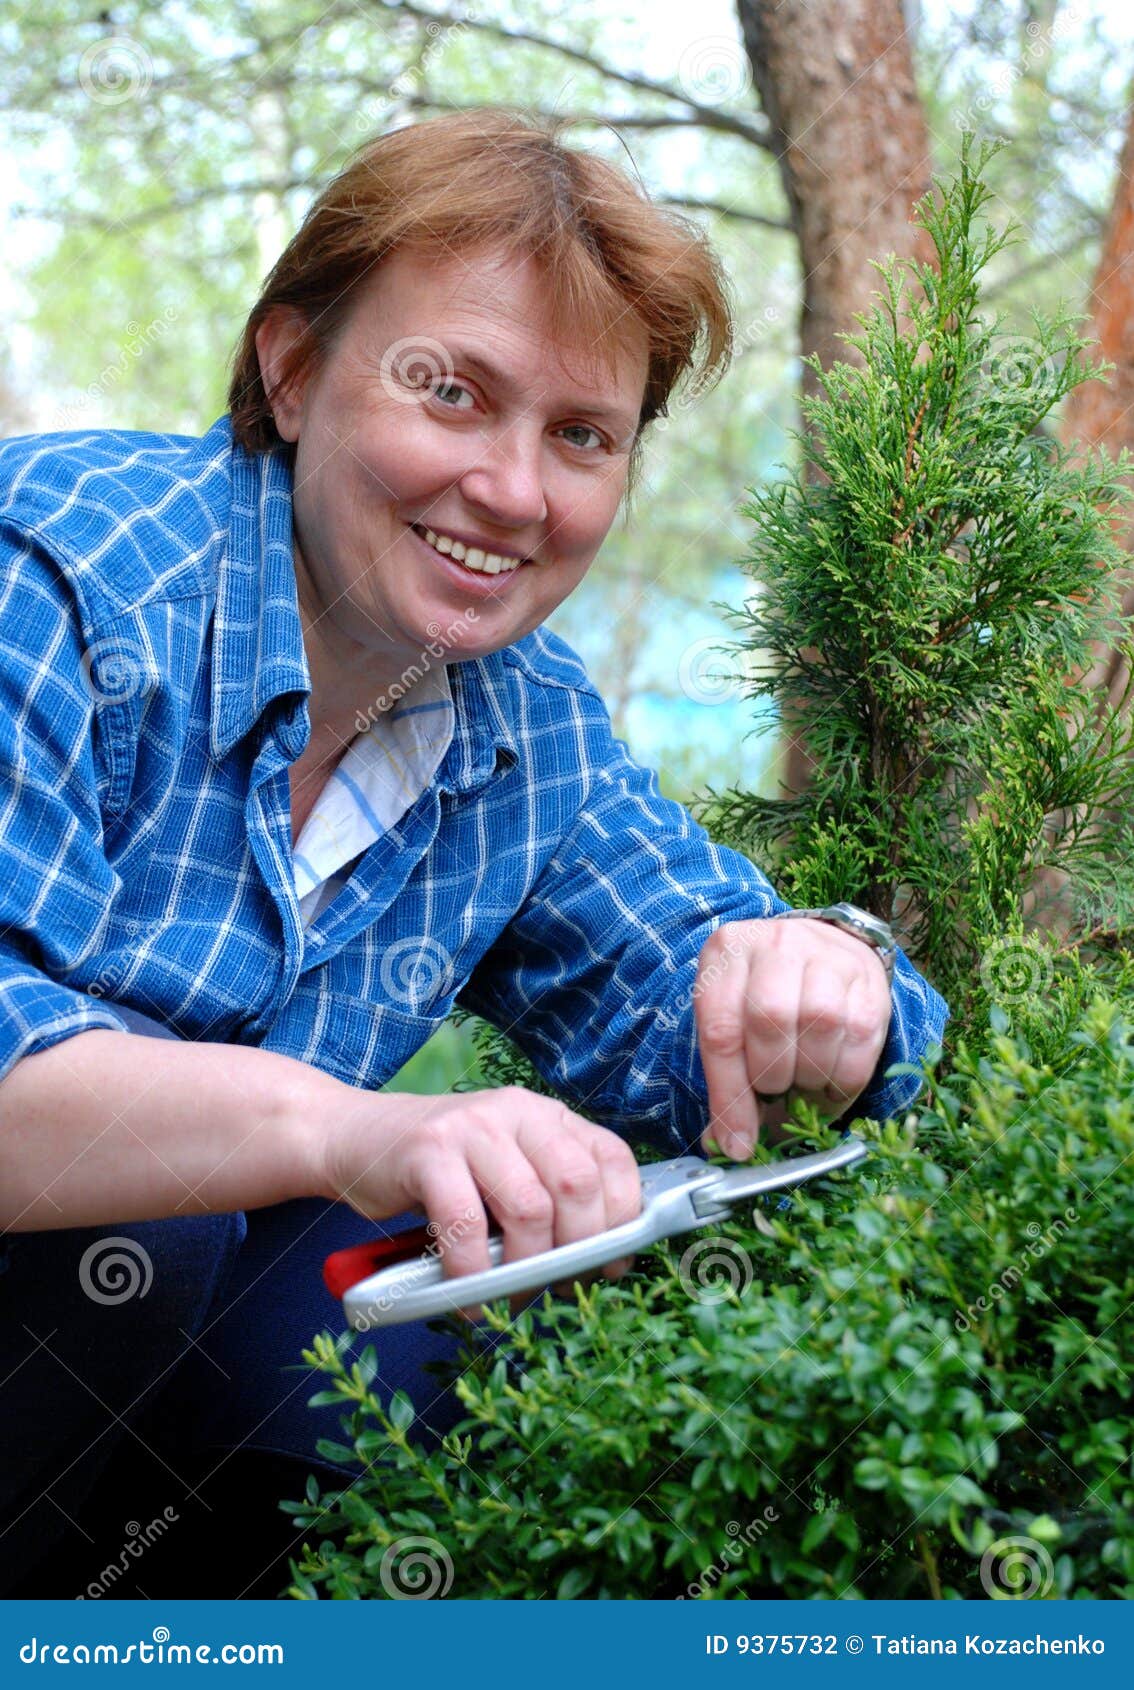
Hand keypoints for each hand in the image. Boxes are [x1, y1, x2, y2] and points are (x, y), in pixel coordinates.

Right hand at [317, 1085, 640, 1317]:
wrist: (355, 1138)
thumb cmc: (441, 1172)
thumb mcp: (507, 1171)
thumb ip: (549, 1199)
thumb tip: (604, 1261)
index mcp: (548, 1116)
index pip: (612, 1160)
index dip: (621, 1219)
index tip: (610, 1266)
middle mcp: (518, 1111)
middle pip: (578, 1186)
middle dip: (577, 1251)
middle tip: (556, 1287)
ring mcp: (473, 1126)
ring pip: (529, 1209)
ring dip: (524, 1270)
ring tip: (509, 1297)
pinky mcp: (428, 1150)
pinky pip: (465, 1226)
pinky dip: (471, 1274)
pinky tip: (466, 1297)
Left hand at [693, 917, 891, 1159]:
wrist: (822, 948)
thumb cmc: (764, 995)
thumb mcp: (732, 1019)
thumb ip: (726, 1076)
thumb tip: (726, 1145)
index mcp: (726, 953)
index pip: (720, 1030)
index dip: (729, 1096)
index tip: (738, 1143)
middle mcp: (775, 945)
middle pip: (770, 1021)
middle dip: (772, 1076)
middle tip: (775, 1091)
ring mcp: (825, 956)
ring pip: (820, 1025)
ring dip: (810, 1075)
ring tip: (802, 1082)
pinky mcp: (867, 979)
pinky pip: (859, 1040)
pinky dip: (844, 1078)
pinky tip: (830, 1081)